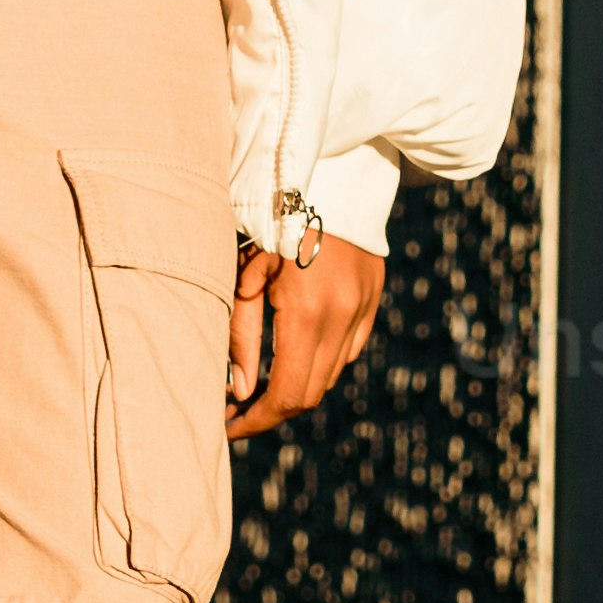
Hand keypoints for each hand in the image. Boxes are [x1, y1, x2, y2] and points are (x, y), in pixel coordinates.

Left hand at [228, 227, 384, 440]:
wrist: (327, 176)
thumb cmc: (269, 222)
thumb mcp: (245, 275)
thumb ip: (242, 335)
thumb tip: (241, 391)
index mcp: (306, 314)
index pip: (287, 394)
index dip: (258, 420)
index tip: (229, 426)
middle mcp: (342, 317)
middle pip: (311, 394)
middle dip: (274, 410)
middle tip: (239, 410)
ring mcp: (363, 308)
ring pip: (331, 374)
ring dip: (298, 386)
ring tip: (263, 382)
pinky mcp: (373, 297)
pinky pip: (348, 348)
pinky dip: (322, 360)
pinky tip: (296, 350)